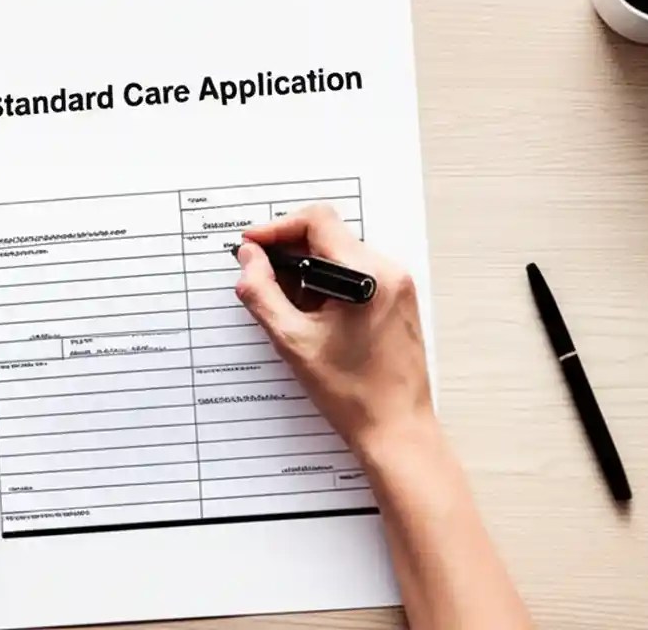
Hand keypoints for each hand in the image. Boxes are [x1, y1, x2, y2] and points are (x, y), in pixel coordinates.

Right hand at [234, 204, 432, 453]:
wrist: (396, 428)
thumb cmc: (353, 394)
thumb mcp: (292, 340)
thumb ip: (262, 292)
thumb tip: (249, 259)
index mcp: (366, 275)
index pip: (317, 220)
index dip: (276, 228)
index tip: (252, 248)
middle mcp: (388, 271)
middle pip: (327, 235)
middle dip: (289, 254)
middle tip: (263, 283)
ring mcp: (397, 284)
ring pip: (339, 254)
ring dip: (307, 271)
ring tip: (292, 311)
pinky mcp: (398, 298)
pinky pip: (355, 273)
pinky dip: (327, 284)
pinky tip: (315, 318)